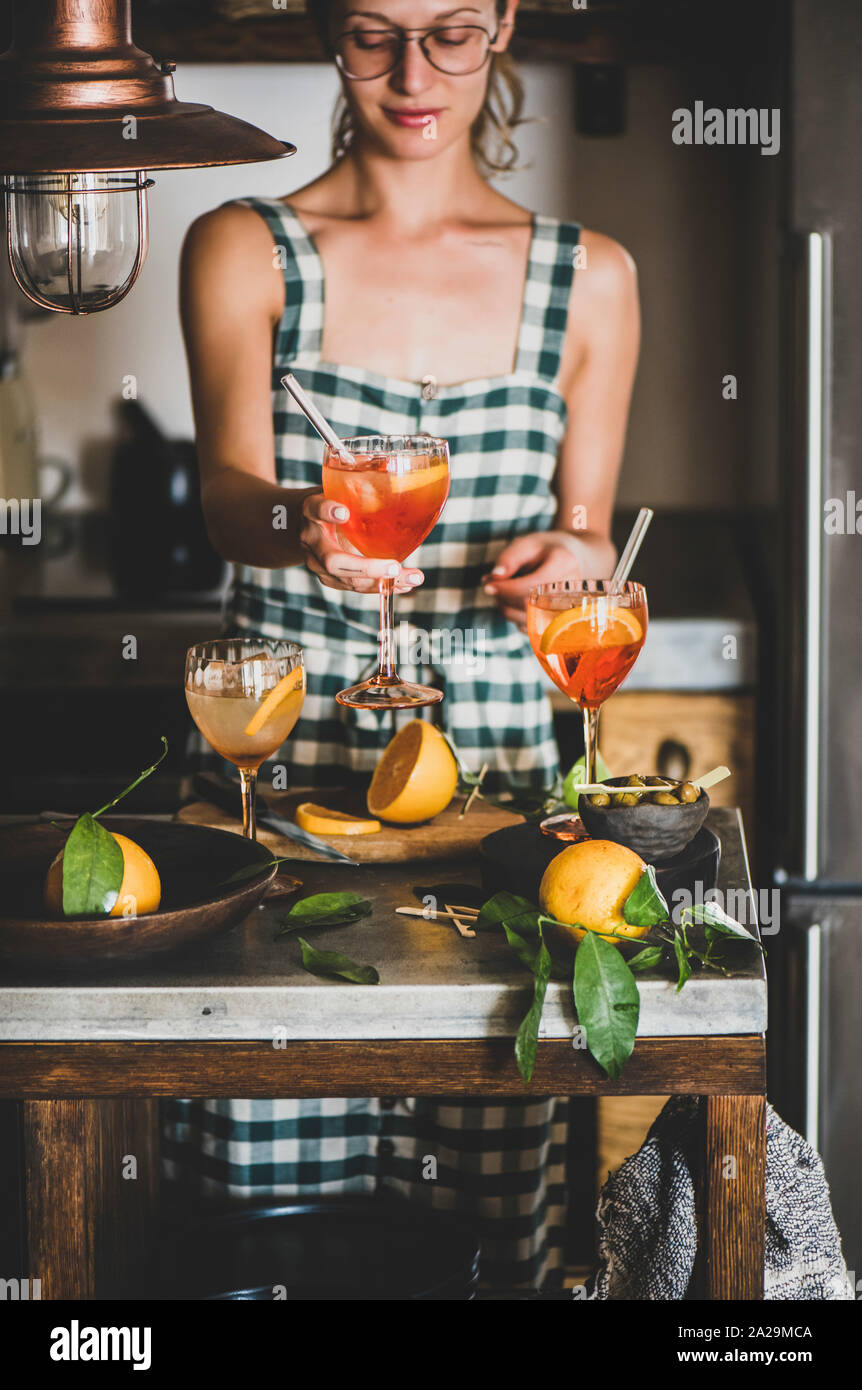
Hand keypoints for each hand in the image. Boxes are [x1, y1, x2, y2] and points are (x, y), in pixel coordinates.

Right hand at [300, 493, 422, 594]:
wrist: (302, 525)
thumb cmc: (328, 501)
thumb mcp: (336, 487)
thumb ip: (356, 483)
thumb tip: (391, 466)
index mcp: (310, 512)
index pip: (315, 509)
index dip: (327, 511)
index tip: (343, 512)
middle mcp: (312, 543)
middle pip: (334, 561)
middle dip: (366, 567)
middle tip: (394, 566)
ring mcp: (319, 566)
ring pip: (349, 580)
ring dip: (383, 581)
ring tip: (413, 577)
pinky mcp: (331, 579)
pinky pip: (357, 586)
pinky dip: (383, 586)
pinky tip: (406, 583)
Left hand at [482, 531, 581, 627]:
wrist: (570, 559)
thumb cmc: (544, 551)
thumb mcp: (526, 544)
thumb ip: (509, 558)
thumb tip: (494, 577)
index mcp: (564, 563)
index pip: (532, 585)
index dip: (506, 588)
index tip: (488, 585)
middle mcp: (571, 588)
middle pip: (529, 604)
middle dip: (503, 598)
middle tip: (491, 586)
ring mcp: (568, 608)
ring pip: (528, 619)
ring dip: (506, 608)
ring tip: (502, 592)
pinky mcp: (559, 622)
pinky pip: (531, 627)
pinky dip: (516, 616)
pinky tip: (514, 602)